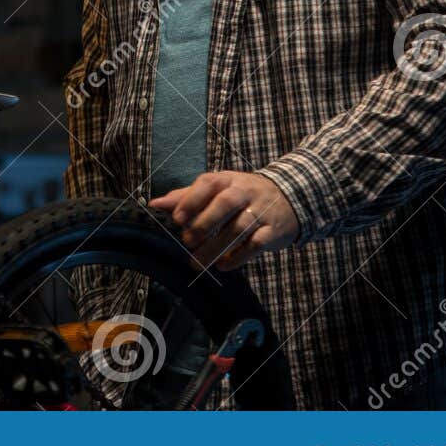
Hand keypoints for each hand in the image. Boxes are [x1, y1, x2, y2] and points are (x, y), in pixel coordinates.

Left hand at [149, 170, 299, 269]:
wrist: (291, 198)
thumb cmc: (243, 194)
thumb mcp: (218, 189)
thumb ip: (187, 196)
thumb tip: (154, 204)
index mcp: (228, 180)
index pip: (208, 183)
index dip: (192, 200)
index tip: (176, 218)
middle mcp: (245, 192)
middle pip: (225, 203)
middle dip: (205, 223)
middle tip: (187, 241)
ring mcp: (261, 211)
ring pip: (239, 227)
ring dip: (216, 246)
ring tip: (197, 262)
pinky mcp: (273, 231)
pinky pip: (256, 244)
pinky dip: (238, 256)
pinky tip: (223, 265)